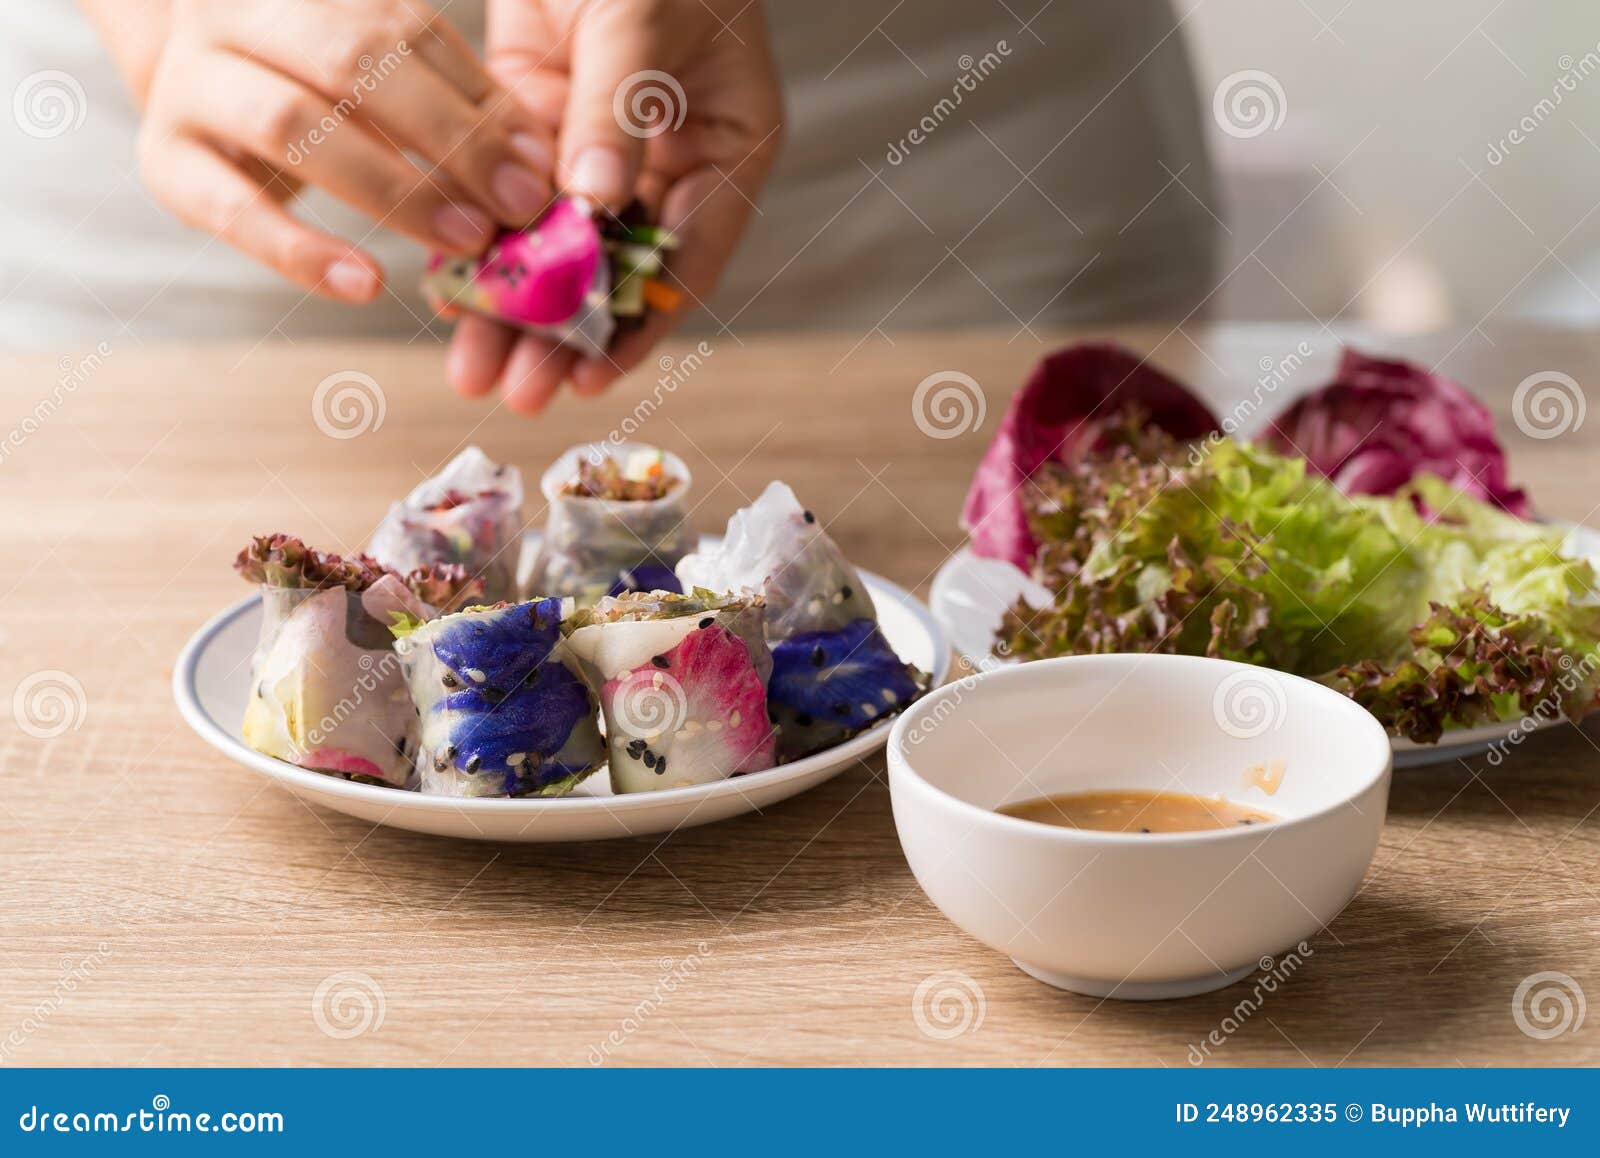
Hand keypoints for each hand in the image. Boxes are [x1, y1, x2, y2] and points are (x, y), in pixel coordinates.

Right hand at [138, 0, 557, 301]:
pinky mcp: (167, 161)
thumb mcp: (385, 74)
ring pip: (293, 128)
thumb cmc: (314, 82)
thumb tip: (535, 165)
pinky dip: (302, 253)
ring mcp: (193, 84)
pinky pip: (234, 211)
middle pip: (352, 67)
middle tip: (514, 208)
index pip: (409, 32)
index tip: (538, 169)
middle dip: (447, 142)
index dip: (480, 103)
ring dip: (392, 191)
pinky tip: (365, 282)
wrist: (195, 85)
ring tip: (465, 240)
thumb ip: (457, 105)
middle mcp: (240, 16)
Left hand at [447, 0, 782, 414]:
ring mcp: (597, 145)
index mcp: (725, 146)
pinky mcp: (537, 122)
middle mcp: (663, 160)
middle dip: (567, 335)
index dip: (641, 322)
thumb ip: (620, 107)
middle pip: (617, 272)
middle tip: (523, 393)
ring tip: (479, 372)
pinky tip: (452, 295)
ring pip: (559, 249)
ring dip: (518, 308)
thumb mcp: (645, 16)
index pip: (689, 258)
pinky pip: (510, 202)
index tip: (594, 371)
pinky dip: (483, 246)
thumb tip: (593, 198)